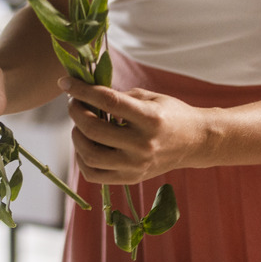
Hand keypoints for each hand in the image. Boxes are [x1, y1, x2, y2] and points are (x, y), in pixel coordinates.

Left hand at [59, 77, 206, 183]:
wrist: (196, 142)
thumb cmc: (171, 114)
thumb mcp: (148, 98)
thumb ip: (118, 97)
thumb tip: (84, 94)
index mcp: (149, 119)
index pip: (107, 101)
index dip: (82, 90)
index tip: (65, 82)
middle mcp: (142, 145)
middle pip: (93, 130)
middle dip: (76, 113)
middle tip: (74, 103)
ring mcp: (136, 165)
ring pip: (90, 155)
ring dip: (76, 136)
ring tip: (80, 124)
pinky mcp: (131, 178)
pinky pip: (94, 174)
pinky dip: (82, 159)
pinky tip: (85, 144)